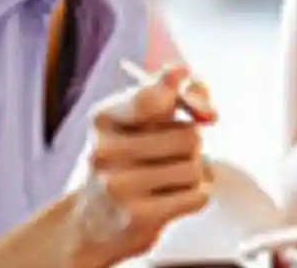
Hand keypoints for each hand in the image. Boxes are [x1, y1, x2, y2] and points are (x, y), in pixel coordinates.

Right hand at [70, 64, 216, 265]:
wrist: (93, 224)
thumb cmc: (127, 162)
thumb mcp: (139, 123)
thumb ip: (173, 96)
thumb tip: (203, 99)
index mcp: (103, 120)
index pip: (149, 98)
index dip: (175, 87)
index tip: (182, 73)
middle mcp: (104, 152)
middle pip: (189, 135)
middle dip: (191, 145)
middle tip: (169, 155)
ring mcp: (119, 187)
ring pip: (195, 166)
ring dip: (194, 172)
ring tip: (168, 179)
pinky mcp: (138, 218)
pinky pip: (198, 195)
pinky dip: (196, 196)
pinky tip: (172, 199)